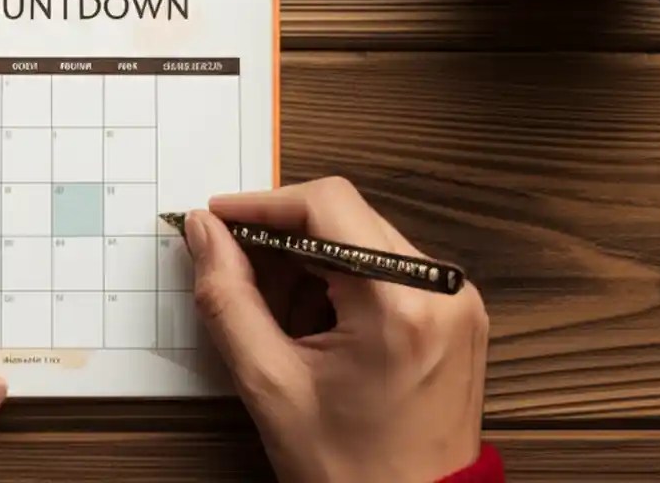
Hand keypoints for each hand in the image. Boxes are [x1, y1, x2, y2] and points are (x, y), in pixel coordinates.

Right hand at [184, 177, 489, 482]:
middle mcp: (441, 288)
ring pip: (362, 239)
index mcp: (401, 302)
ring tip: (280, 320)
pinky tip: (314, 327)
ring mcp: (455, 299)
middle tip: (235, 273)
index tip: (217, 219)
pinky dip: (340, 281)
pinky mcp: (454, 312)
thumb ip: (228, 298)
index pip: (326, 204)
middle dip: (280, 238)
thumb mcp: (270, 385)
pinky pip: (387, 267)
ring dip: (309, 262)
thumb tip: (204, 233)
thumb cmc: (351, 471)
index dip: (261, 204)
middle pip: (344, 217)